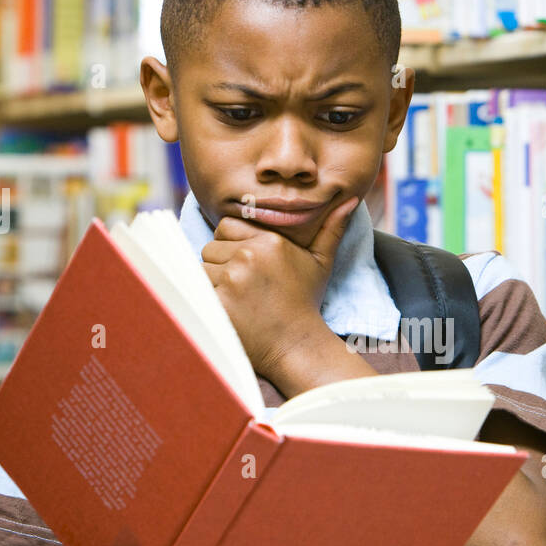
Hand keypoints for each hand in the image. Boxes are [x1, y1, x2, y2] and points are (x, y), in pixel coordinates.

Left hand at [201, 197, 359, 380]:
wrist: (297, 346)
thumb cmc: (305, 303)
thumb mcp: (321, 263)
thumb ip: (331, 229)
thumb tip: (349, 200)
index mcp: (270, 240)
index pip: (226, 226)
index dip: (232, 246)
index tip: (247, 269)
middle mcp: (250, 254)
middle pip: (210, 247)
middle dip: (220, 265)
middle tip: (242, 288)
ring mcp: (233, 278)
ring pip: (200, 267)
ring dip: (210, 282)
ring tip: (235, 300)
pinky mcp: (218, 300)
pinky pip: (195, 288)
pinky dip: (205, 298)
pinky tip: (226, 310)